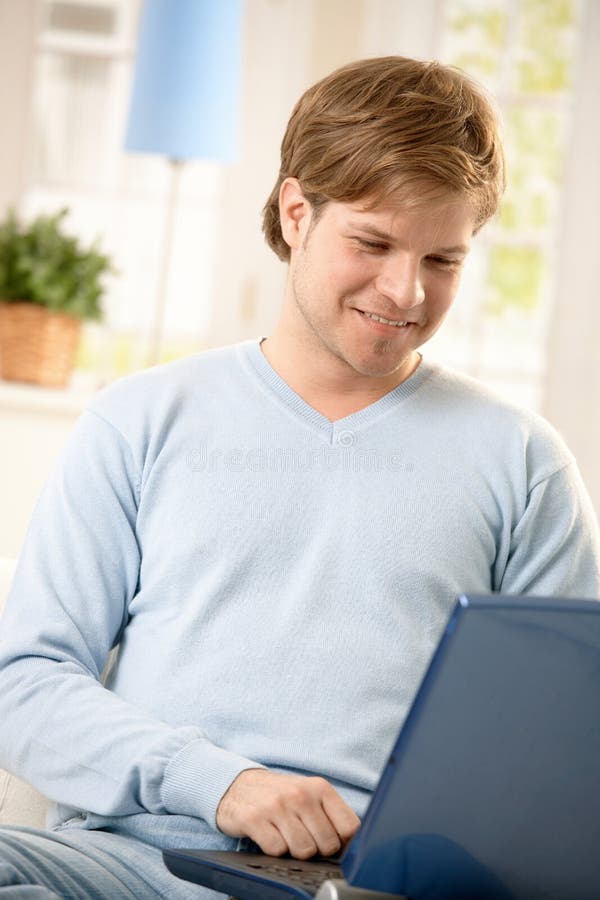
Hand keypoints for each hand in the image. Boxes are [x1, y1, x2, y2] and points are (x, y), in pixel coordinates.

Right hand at [216, 768, 360, 859]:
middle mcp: (300, 794)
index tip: (334, 845)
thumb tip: (354, 847)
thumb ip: (332, 816)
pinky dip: (274, 850)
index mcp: (320, 788)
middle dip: (317, 850)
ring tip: (286, 836)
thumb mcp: (310, 795)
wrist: (238, 785)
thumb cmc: (282, 796)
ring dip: (295, 851)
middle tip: (304, 838)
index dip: (344, 844)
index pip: (349, 828)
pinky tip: (270, 835)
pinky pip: (277, 851)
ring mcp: (277, 806)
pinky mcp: (254, 819)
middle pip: (327, 845)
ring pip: (303, 851)